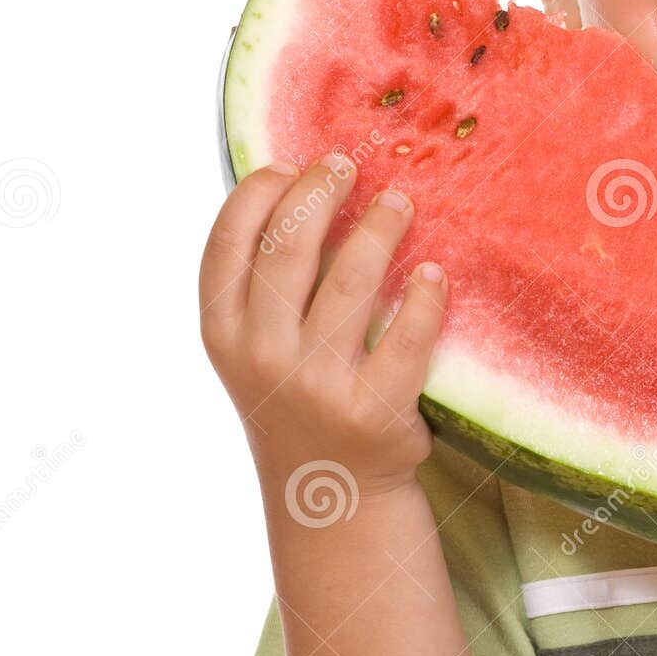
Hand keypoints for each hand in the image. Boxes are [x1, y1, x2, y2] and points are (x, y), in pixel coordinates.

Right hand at [198, 152, 448, 502]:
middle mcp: (260, 358)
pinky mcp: (373, 412)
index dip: (258, 192)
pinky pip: (407, 337)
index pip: (227, 243)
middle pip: (287, 248)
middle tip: (349, 165)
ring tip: (400, 202)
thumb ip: (265, 283)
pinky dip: (423, 296)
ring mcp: (315, 387)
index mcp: (222, 334)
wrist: (330, 493)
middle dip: (320, 192)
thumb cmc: (298, 395)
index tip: (292, 162)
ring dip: (379, 228)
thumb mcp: (256, 347)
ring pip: (350, 282)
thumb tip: (299, 185)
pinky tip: (434, 271)